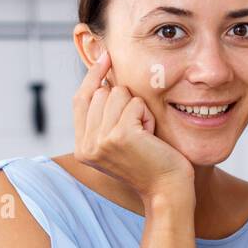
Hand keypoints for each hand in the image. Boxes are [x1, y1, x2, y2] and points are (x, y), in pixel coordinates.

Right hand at [72, 51, 193, 203]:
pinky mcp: (120, 135)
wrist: (167, 190)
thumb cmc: (150, 163)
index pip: (80, 99)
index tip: (106, 57)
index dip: (93, 76)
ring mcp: (101, 140)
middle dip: (126, 101)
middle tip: (139, 130)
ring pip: (118, 93)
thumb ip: (104, 117)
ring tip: (145, 133)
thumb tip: (103, 76)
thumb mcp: (119, 141)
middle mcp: (87, 145)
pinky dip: (147, 114)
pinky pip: (134, 103)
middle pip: (101, 92)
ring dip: (137, 108)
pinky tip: (151, 135)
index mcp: (82, 147)